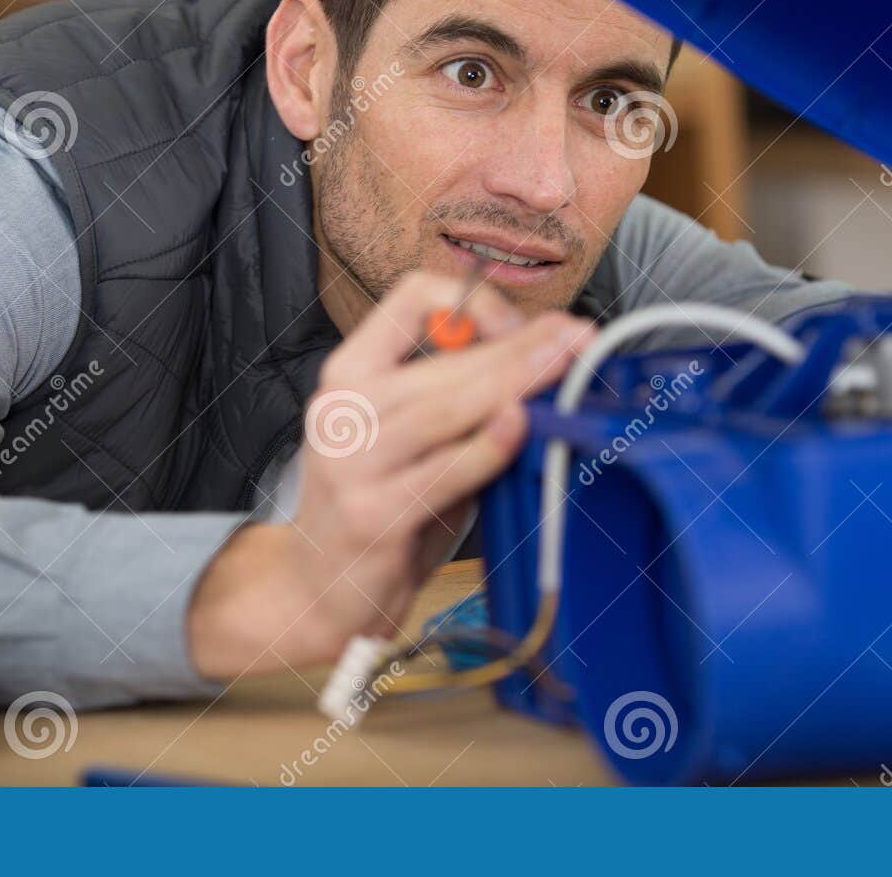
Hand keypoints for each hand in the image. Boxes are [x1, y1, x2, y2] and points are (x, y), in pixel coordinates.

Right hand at [185, 270, 594, 678]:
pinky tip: (521, 423)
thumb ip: (456, 398)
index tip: (519, 326)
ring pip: (450, 405)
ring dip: (519, 380)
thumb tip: (541, 357)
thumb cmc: (376, 507)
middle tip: (576, 335)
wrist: (315, 592)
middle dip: (523, 344)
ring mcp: (353, 463)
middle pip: (446, 357)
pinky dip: (490, 444)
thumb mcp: (406, 439)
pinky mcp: (375, 514)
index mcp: (349, 375)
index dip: (473, 303)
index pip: (411, 299)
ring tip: (566, 366)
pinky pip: (446, 469)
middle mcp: (343, 410)